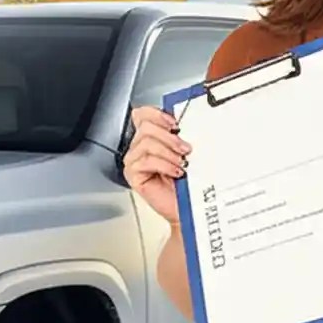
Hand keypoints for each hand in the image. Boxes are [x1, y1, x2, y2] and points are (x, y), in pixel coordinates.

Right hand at [123, 106, 189, 222]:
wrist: (189, 208)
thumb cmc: (188, 183)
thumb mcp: (187, 153)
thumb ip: (182, 136)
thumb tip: (188, 122)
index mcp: (151, 137)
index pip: (143, 115)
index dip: (157, 115)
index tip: (175, 123)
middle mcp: (140, 148)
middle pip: (145, 127)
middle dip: (169, 137)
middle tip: (185, 148)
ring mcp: (134, 161)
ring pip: (146, 144)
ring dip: (168, 152)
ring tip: (182, 163)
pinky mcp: (133, 175)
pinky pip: (145, 161)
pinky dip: (164, 165)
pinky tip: (175, 172)